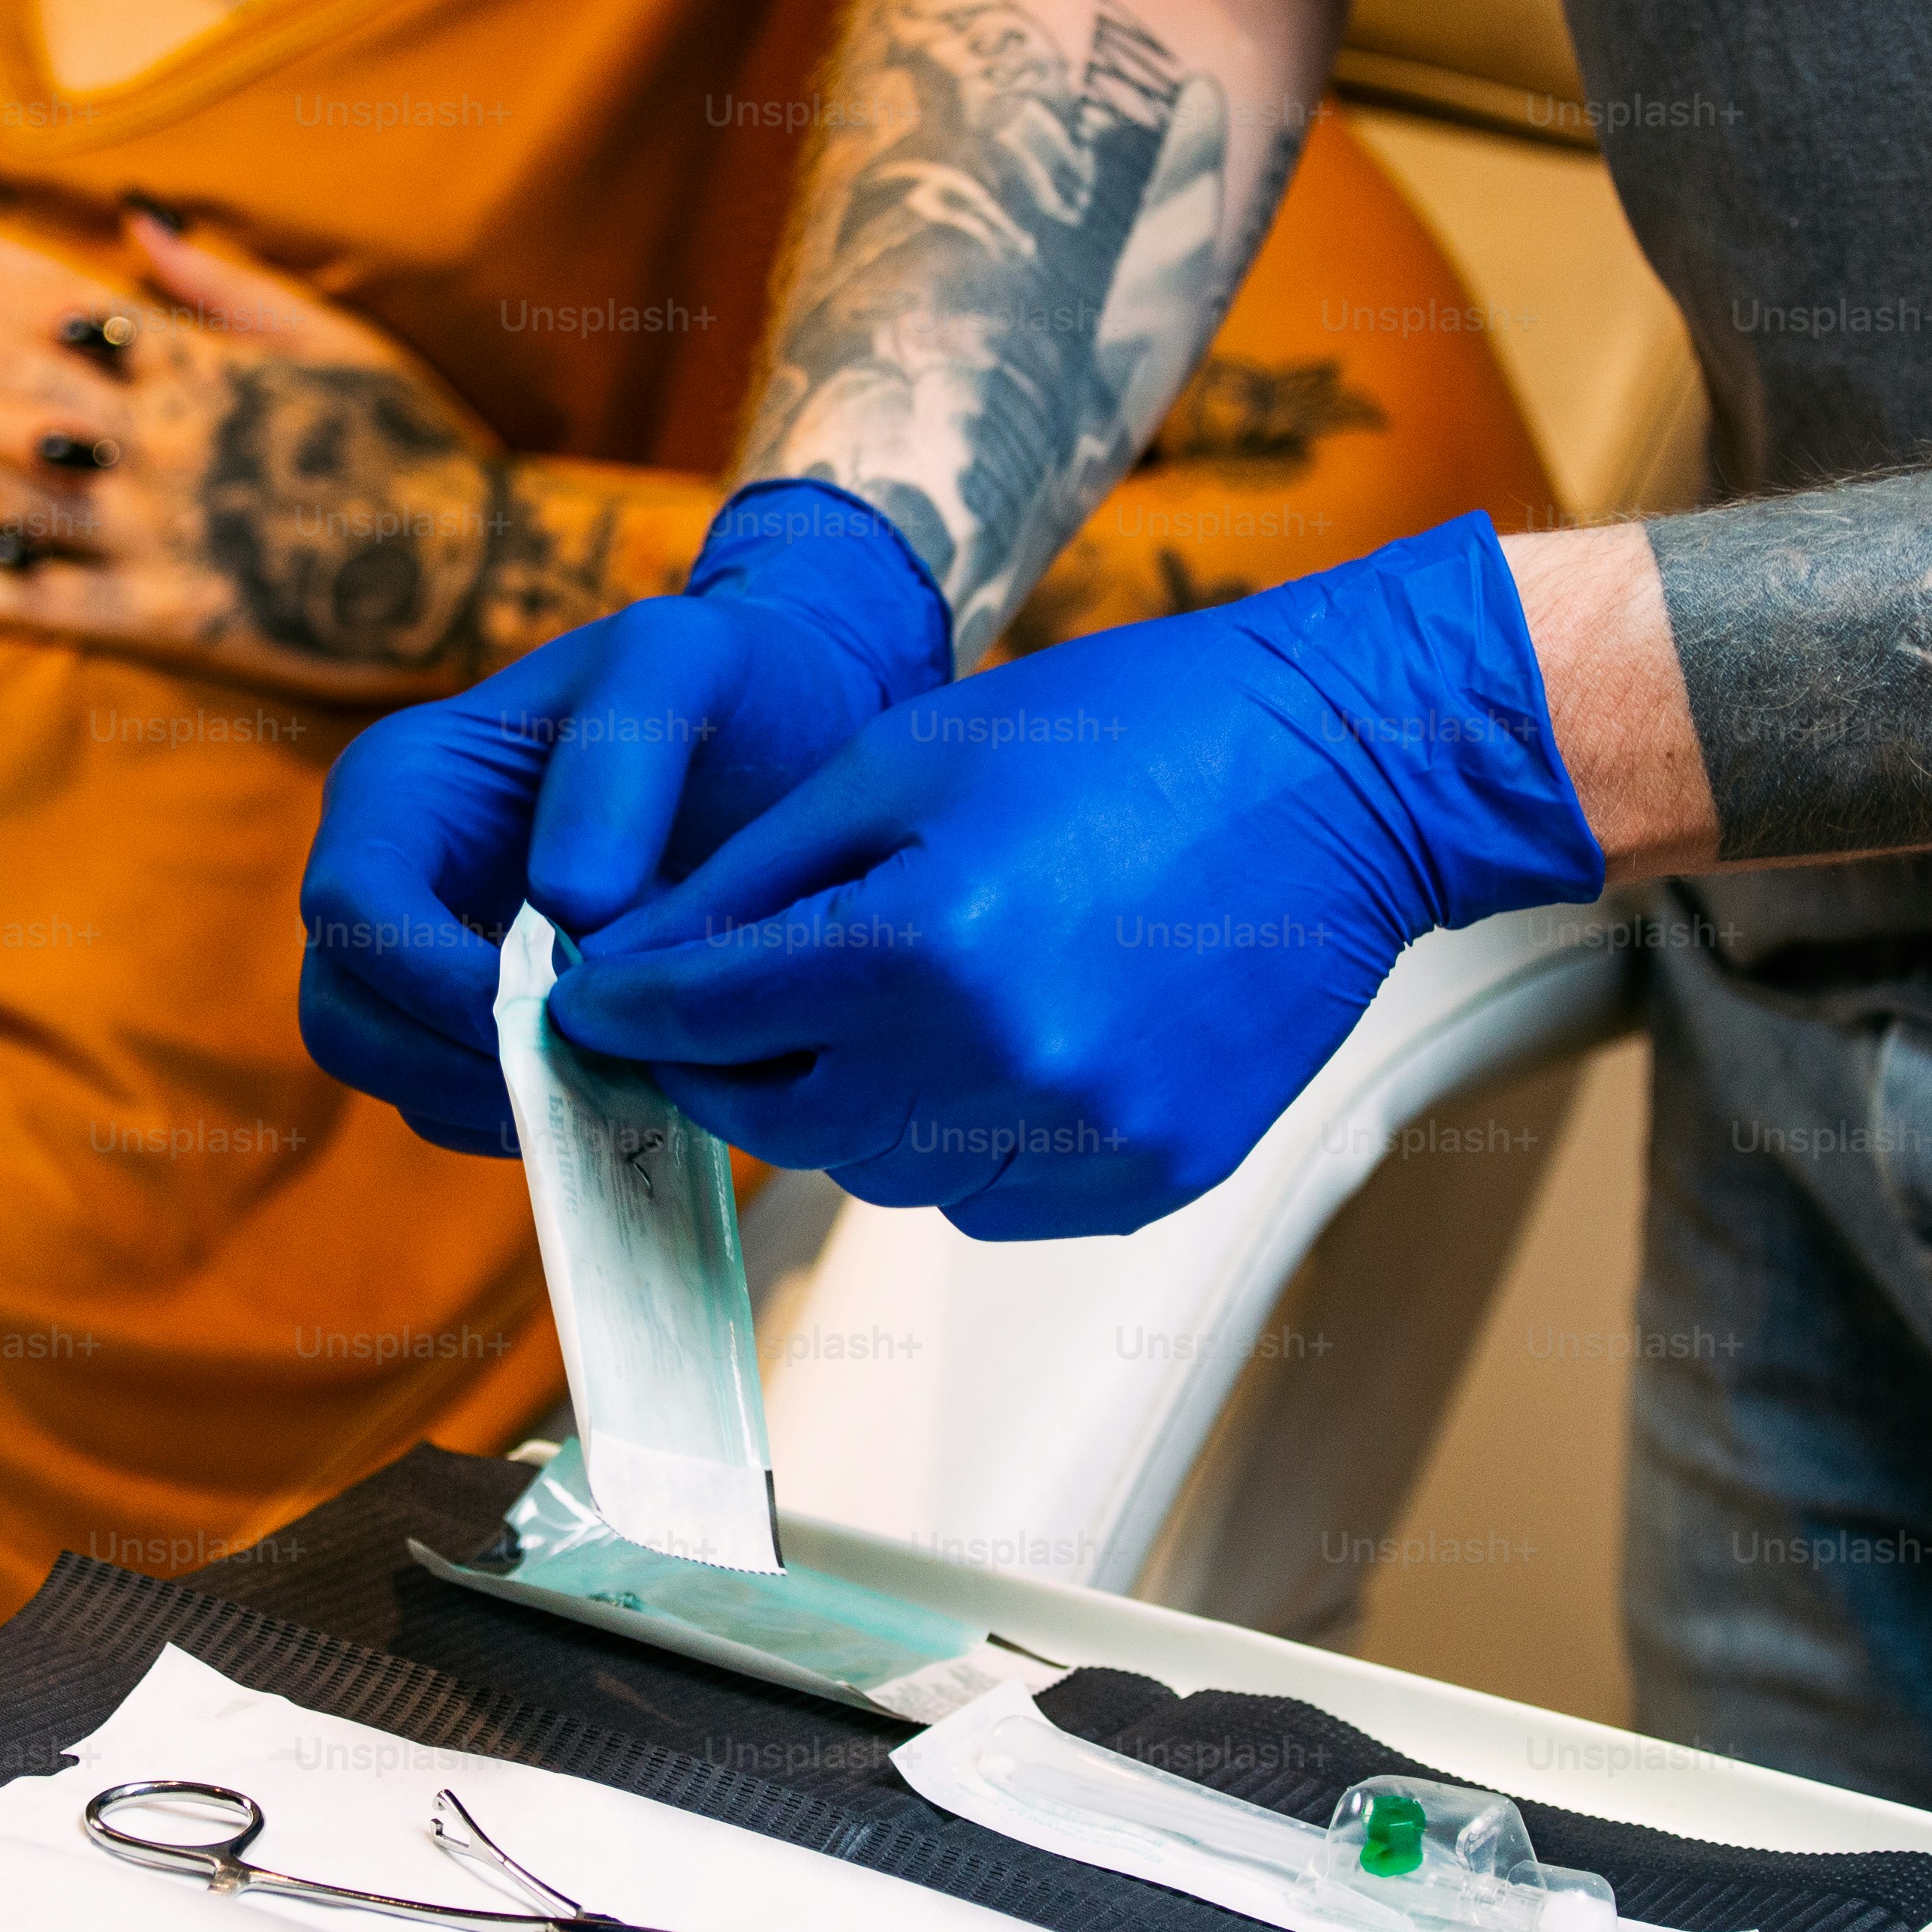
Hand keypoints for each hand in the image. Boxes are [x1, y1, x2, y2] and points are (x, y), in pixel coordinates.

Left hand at [0, 207, 556, 689]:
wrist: (483, 565)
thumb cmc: (410, 446)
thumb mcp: (331, 334)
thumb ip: (221, 282)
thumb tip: (136, 210)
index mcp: (188, 361)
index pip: (43, 298)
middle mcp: (156, 436)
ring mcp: (159, 528)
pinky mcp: (174, 617)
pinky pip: (50, 608)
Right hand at [296, 483, 953, 1152]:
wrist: (797, 732)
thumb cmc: (726, 681)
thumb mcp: (685, 664)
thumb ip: (622, 758)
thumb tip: (567, 902)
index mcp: (402, 786)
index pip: (351, 910)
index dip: (427, 979)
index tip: (554, 1008)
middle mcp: (390, 881)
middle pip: (345, 1019)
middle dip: (453, 1067)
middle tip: (589, 1077)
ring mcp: (429, 961)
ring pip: (405, 1080)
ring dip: (505, 1107)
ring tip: (630, 1082)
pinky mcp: (485, 1024)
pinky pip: (474, 1110)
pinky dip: (547, 1119)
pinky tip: (639, 1086)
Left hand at [550, 513, 1608, 1237]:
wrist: (1347, 773)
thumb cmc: (1127, 733)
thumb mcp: (901, 762)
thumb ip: (747, 879)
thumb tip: (626, 961)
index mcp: (922, 949)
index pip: (701, 1017)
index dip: (624, 1006)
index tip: (584, 998)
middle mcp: (1000, 1068)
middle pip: (778, 1119)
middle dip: (728, 1060)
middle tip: (716, 1000)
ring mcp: (1086, 1139)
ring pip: (879, 1173)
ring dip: (848, 1101)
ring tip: (894, 995)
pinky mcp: (1150, 1178)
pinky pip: (988, 1197)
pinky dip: (955, 1140)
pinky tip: (993, 1044)